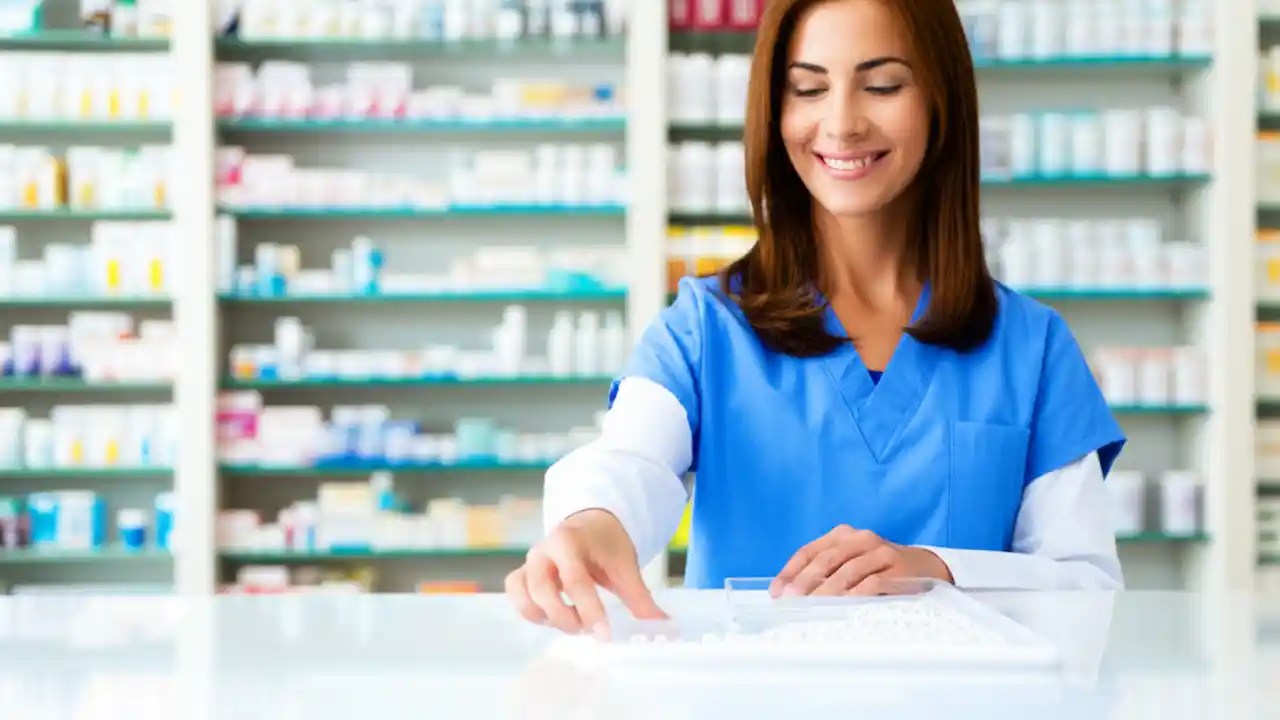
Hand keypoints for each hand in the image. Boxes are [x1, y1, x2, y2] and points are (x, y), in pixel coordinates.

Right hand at [505, 509, 667, 635]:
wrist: (591, 524)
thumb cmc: (607, 544)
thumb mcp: (626, 566)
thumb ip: (640, 598)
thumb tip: (662, 626)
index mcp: (570, 540)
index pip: (575, 580)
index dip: (589, 610)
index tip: (604, 634)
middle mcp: (543, 550)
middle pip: (542, 590)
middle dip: (566, 617)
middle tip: (588, 630)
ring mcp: (529, 562)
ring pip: (523, 595)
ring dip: (546, 617)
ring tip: (572, 622)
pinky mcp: (522, 574)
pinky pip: (515, 595)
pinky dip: (530, 611)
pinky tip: (554, 617)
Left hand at [769, 525, 953, 597]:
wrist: (926, 566)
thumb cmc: (880, 568)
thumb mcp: (851, 562)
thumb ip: (826, 573)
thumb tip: (791, 596)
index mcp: (843, 535)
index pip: (810, 551)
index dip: (791, 571)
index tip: (777, 591)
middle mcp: (860, 539)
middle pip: (826, 559)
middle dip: (805, 581)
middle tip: (791, 600)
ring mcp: (881, 553)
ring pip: (847, 571)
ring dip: (827, 591)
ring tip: (812, 607)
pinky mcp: (898, 569)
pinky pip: (873, 583)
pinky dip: (856, 595)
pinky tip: (843, 607)